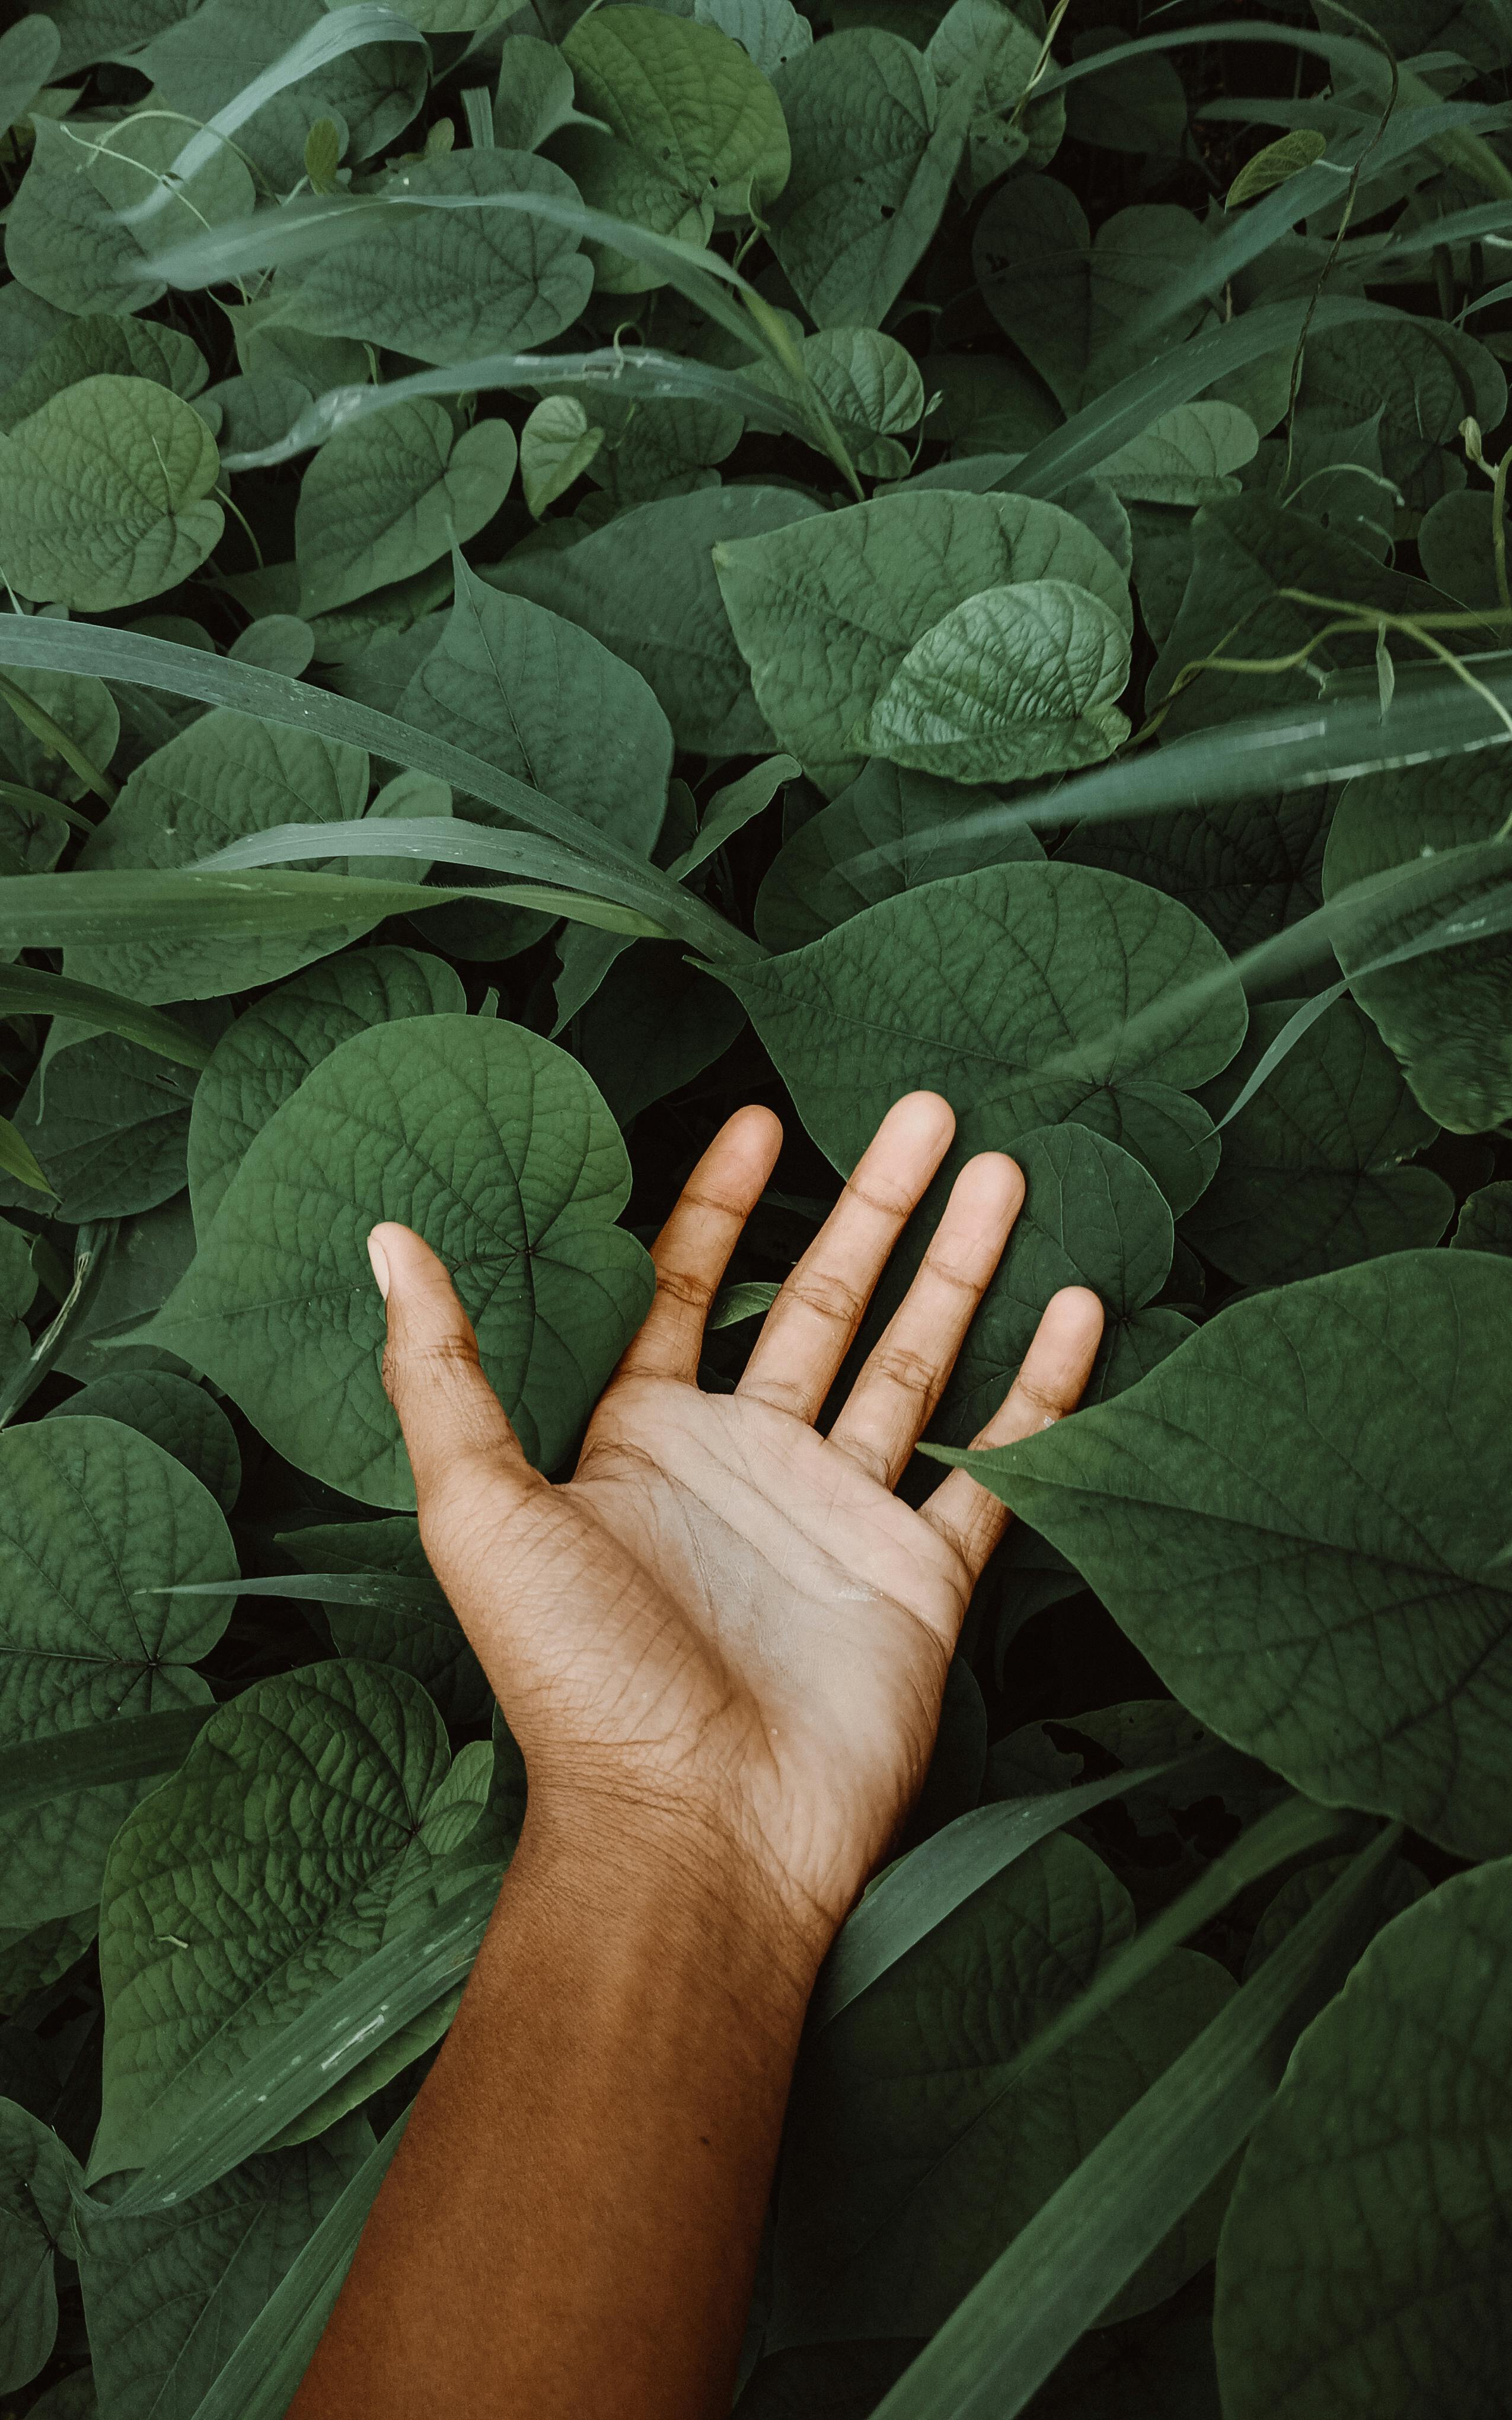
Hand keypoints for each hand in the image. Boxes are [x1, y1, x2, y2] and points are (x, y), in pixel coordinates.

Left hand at [369, 1092, 1102, 1981]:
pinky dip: (1041, 1393)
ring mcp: (843, 1518)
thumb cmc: (577, 1677)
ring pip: (918, 1363)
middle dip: (877, 1206)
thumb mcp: (478, 1508)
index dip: (721, 1205)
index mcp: (647, 1444)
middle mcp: (751, 1467)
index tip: (764, 1118)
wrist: (696, 1831)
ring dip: (962, 1268)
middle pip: (828, 1305)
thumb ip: (440, 1370)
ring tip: (1006, 1169)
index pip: (693, 1291)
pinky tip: (1079, 1309)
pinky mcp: (922, 1578)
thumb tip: (387, 1235)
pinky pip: (995, 1466)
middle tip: (926, 1107)